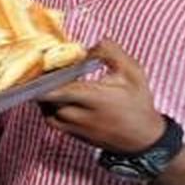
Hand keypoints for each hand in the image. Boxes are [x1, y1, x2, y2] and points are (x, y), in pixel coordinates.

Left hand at [38, 39, 165, 152]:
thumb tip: (89, 47)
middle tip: (43, 68)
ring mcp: (75, 127)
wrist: (143, 138)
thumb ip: (111, 53)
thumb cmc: (138, 103)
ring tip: (49, 79)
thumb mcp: (132, 72)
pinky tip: (53, 93)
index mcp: (97, 99)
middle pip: (48, 99)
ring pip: (46, 110)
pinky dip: (48, 105)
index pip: (62, 90)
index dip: (47, 77)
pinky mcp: (72, 134)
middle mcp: (82, 116)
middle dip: (42, 83)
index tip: (43, 62)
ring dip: (44, 94)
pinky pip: (51, 119)